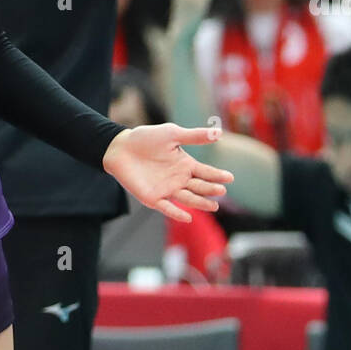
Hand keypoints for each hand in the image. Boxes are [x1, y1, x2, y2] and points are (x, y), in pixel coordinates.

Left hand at [103, 124, 232, 221]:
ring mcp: (167, 190)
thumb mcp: (172, 134)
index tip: (230, 178)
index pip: (206, 172)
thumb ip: (194, 136)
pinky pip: (167, 208)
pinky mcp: (153, 198)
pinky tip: (188, 217)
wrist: (120, 147)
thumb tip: (219, 132)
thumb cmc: (146, 138)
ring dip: (200, 203)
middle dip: (210, 189)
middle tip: (221, 191)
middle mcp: (179, 179)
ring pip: (188, 198)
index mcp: (185, 165)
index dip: (217, 175)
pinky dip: (177, 213)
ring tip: (213, 206)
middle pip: (199, 187)